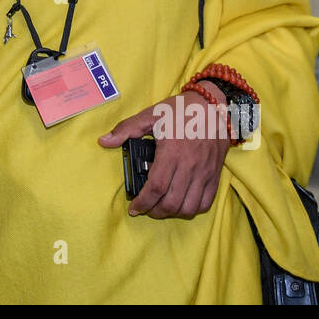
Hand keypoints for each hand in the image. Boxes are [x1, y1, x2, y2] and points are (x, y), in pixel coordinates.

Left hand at [98, 87, 230, 218]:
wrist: (213, 105)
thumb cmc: (180, 110)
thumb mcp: (151, 115)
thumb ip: (126, 128)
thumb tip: (104, 141)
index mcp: (172, 152)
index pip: (156, 187)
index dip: (143, 202)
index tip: (134, 208)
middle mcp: (190, 166)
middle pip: (171, 202)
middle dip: (155, 211)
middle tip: (145, 208)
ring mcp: (204, 172)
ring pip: (189, 207)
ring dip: (172, 213)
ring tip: (161, 207)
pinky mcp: (215, 175)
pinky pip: (205, 202)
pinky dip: (192, 209)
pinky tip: (181, 203)